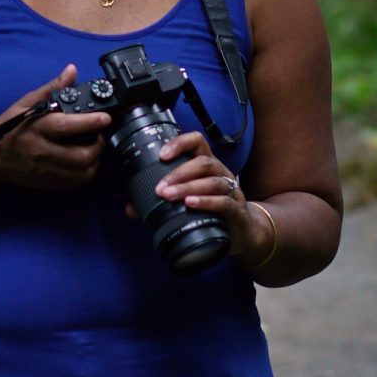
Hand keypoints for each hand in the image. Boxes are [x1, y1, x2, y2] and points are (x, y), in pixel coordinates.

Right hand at [0, 66, 107, 191]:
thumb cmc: (10, 126)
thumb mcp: (26, 103)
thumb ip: (52, 87)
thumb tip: (72, 70)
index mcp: (37, 128)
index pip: (67, 126)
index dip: (91, 122)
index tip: (105, 117)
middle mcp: (43, 151)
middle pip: (81, 155)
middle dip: (99, 144)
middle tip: (99, 133)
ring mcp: (47, 171)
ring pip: (83, 173)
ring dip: (96, 160)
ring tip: (94, 147)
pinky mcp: (50, 183)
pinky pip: (78, 182)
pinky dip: (88, 172)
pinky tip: (86, 160)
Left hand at [152, 129, 272, 264]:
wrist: (244, 233)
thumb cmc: (214, 211)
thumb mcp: (188, 202)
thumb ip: (161, 202)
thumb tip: (132, 207)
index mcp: (207, 166)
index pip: (197, 142)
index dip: (180, 143)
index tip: (161, 154)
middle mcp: (220, 173)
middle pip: (203, 162)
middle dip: (179, 173)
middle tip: (160, 187)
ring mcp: (231, 191)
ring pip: (212, 181)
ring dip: (188, 187)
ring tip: (170, 196)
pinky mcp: (237, 210)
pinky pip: (224, 201)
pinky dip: (206, 202)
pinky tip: (191, 204)